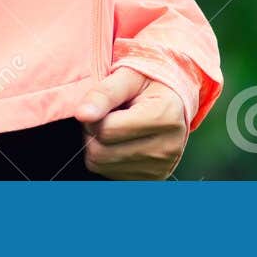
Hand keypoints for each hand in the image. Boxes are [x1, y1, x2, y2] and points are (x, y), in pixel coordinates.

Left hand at [73, 66, 188, 178]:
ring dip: (98, 145)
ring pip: (101, 165)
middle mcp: (167, 147)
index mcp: (165, 116)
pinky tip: (121, 141)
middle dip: (94, 131)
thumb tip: (82, 114)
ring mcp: (161, 168)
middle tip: (106, 115)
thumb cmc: (148, 82)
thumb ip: (104, 93)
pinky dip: (107, 158)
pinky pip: (110, 174)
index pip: (106, 129)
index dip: (94, 114)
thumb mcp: (127, 76)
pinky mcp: (152, 179)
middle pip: (101, 152)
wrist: (174, 98)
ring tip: (115, 126)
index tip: (104, 103)